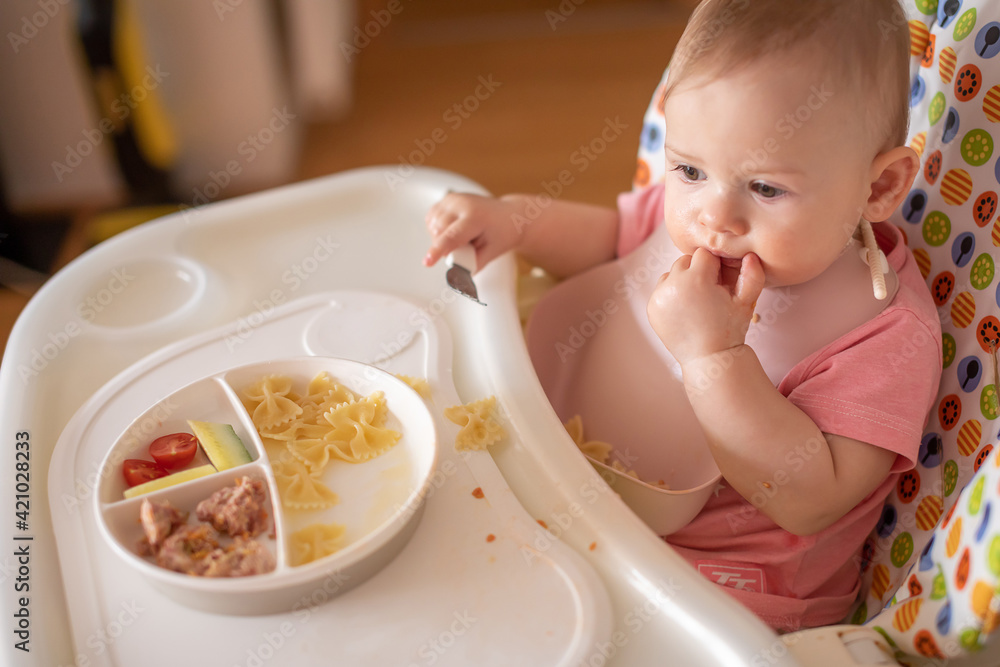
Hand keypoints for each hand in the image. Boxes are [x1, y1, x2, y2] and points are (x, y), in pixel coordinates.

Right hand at [423, 192, 520, 269]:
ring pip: (433, 225)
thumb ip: (472, 265)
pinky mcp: (447, 199)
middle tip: (465, 248)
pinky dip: (437, 228)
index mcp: (476, 216)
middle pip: (439, 231)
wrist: (508, 216)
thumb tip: (455, 277)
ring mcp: (454, 199)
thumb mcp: (491, 253)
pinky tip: (452, 230)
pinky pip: (432, 218)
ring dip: (440, 238)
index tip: (428, 262)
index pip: (452, 235)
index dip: (438, 250)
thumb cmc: (502, 233)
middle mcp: (463, 204)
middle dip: (445, 246)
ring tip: (462, 237)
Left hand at [646, 248, 764, 363]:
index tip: (720, 283)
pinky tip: (685, 310)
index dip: (715, 266)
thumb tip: (749, 255)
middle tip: (709, 293)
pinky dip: (672, 294)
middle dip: (698, 272)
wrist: (708, 358)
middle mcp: (673, 285)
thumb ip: (752, 275)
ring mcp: (659, 297)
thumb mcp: (746, 302)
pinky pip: (662, 290)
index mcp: (696, 279)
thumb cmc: (730, 330)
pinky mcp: (652, 307)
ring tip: (696, 301)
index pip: (704, 254)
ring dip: (683, 281)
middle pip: (685, 261)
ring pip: (672, 274)